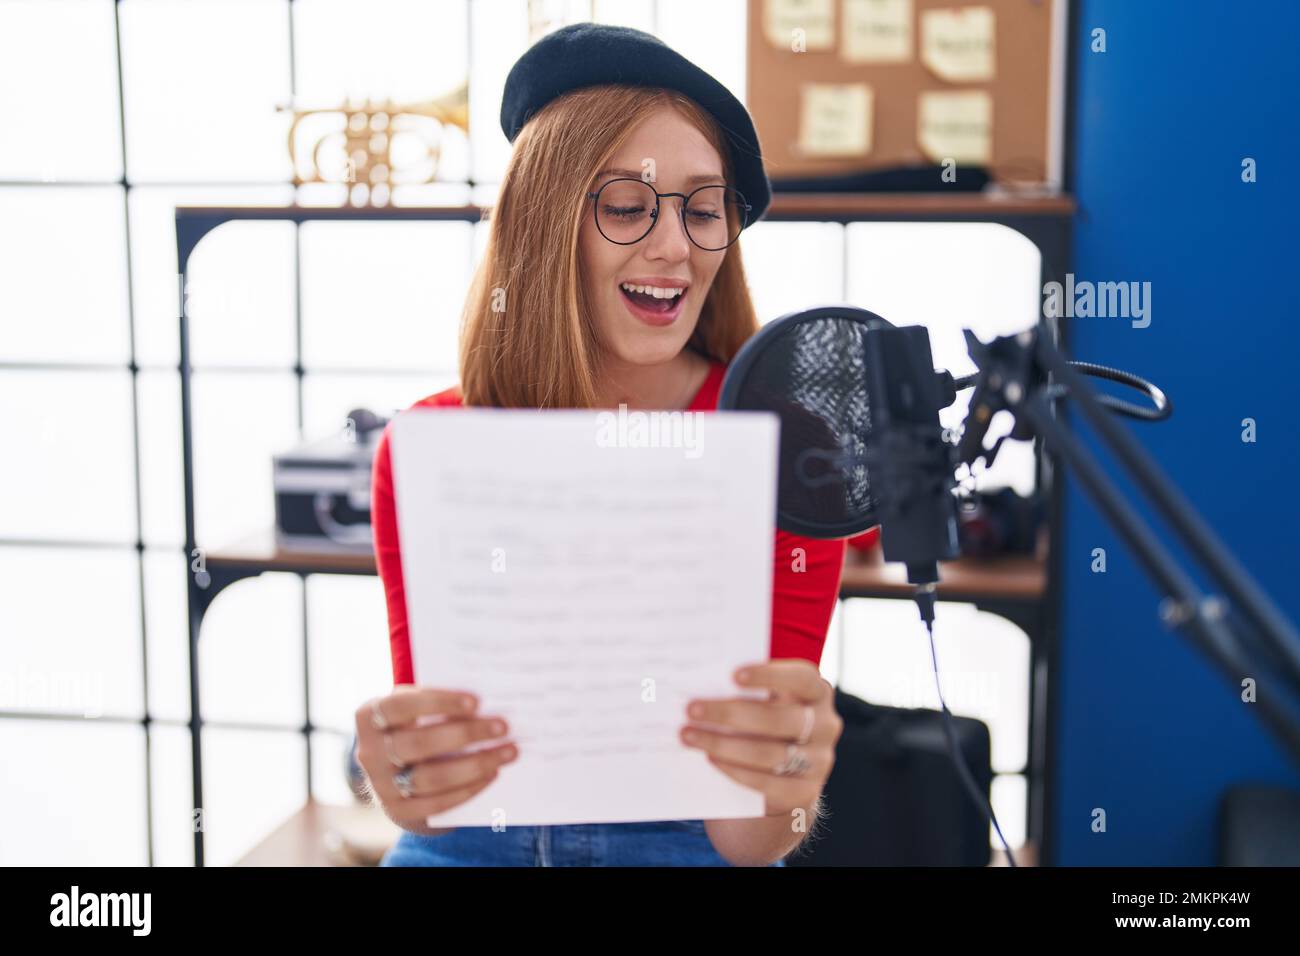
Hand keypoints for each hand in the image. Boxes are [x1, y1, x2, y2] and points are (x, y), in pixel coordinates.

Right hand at [354, 685, 517, 835]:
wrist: (394, 772)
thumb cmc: (413, 726)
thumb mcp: (414, 709)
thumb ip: (437, 703)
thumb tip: (486, 703)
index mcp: (370, 716)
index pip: (401, 706)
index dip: (438, 703)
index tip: (476, 702)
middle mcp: (370, 752)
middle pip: (419, 744)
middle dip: (466, 734)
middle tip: (503, 727)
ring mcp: (381, 785)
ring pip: (431, 777)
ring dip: (475, 764)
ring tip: (507, 752)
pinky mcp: (398, 810)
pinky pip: (436, 804)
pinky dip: (468, 789)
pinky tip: (492, 774)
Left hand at [679, 660, 841, 817]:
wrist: (778, 782)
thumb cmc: (762, 727)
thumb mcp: (762, 705)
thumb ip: (743, 693)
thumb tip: (699, 683)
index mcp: (816, 692)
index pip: (801, 678)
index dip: (770, 675)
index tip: (733, 675)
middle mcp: (825, 724)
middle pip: (779, 718)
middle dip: (730, 713)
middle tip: (691, 709)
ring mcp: (820, 761)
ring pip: (771, 753)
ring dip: (723, 744)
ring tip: (689, 736)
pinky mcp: (806, 792)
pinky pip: (769, 783)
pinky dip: (736, 770)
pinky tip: (711, 760)